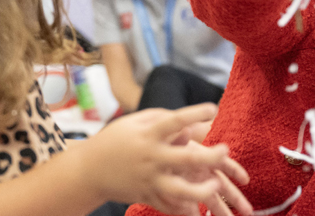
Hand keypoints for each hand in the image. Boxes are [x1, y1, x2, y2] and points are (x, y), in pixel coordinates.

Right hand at [81, 103, 251, 214]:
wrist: (88, 170)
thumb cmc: (115, 140)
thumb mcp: (135, 122)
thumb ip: (162, 118)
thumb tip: (190, 122)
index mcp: (148, 135)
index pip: (175, 121)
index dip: (194, 114)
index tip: (213, 108)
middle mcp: (151, 158)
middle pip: (185, 159)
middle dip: (209, 157)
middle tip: (226, 150)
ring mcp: (149, 180)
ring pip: (180, 191)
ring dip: (201, 191)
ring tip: (216, 186)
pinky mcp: (147, 196)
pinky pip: (170, 206)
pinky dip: (185, 209)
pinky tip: (200, 208)